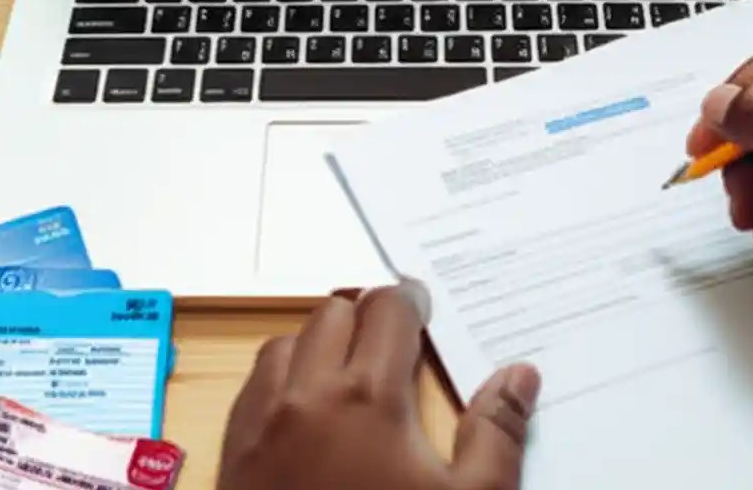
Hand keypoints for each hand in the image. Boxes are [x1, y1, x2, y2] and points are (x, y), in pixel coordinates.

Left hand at [219, 280, 541, 489]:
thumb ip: (497, 434)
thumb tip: (520, 376)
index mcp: (368, 396)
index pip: (387, 309)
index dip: (411, 300)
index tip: (423, 307)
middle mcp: (305, 395)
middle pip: (332, 312)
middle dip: (366, 315)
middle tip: (395, 341)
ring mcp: (260, 423)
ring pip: (284, 343)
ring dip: (317, 343)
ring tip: (349, 372)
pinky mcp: (232, 453)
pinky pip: (252, 387)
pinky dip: (280, 378)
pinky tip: (306, 411)